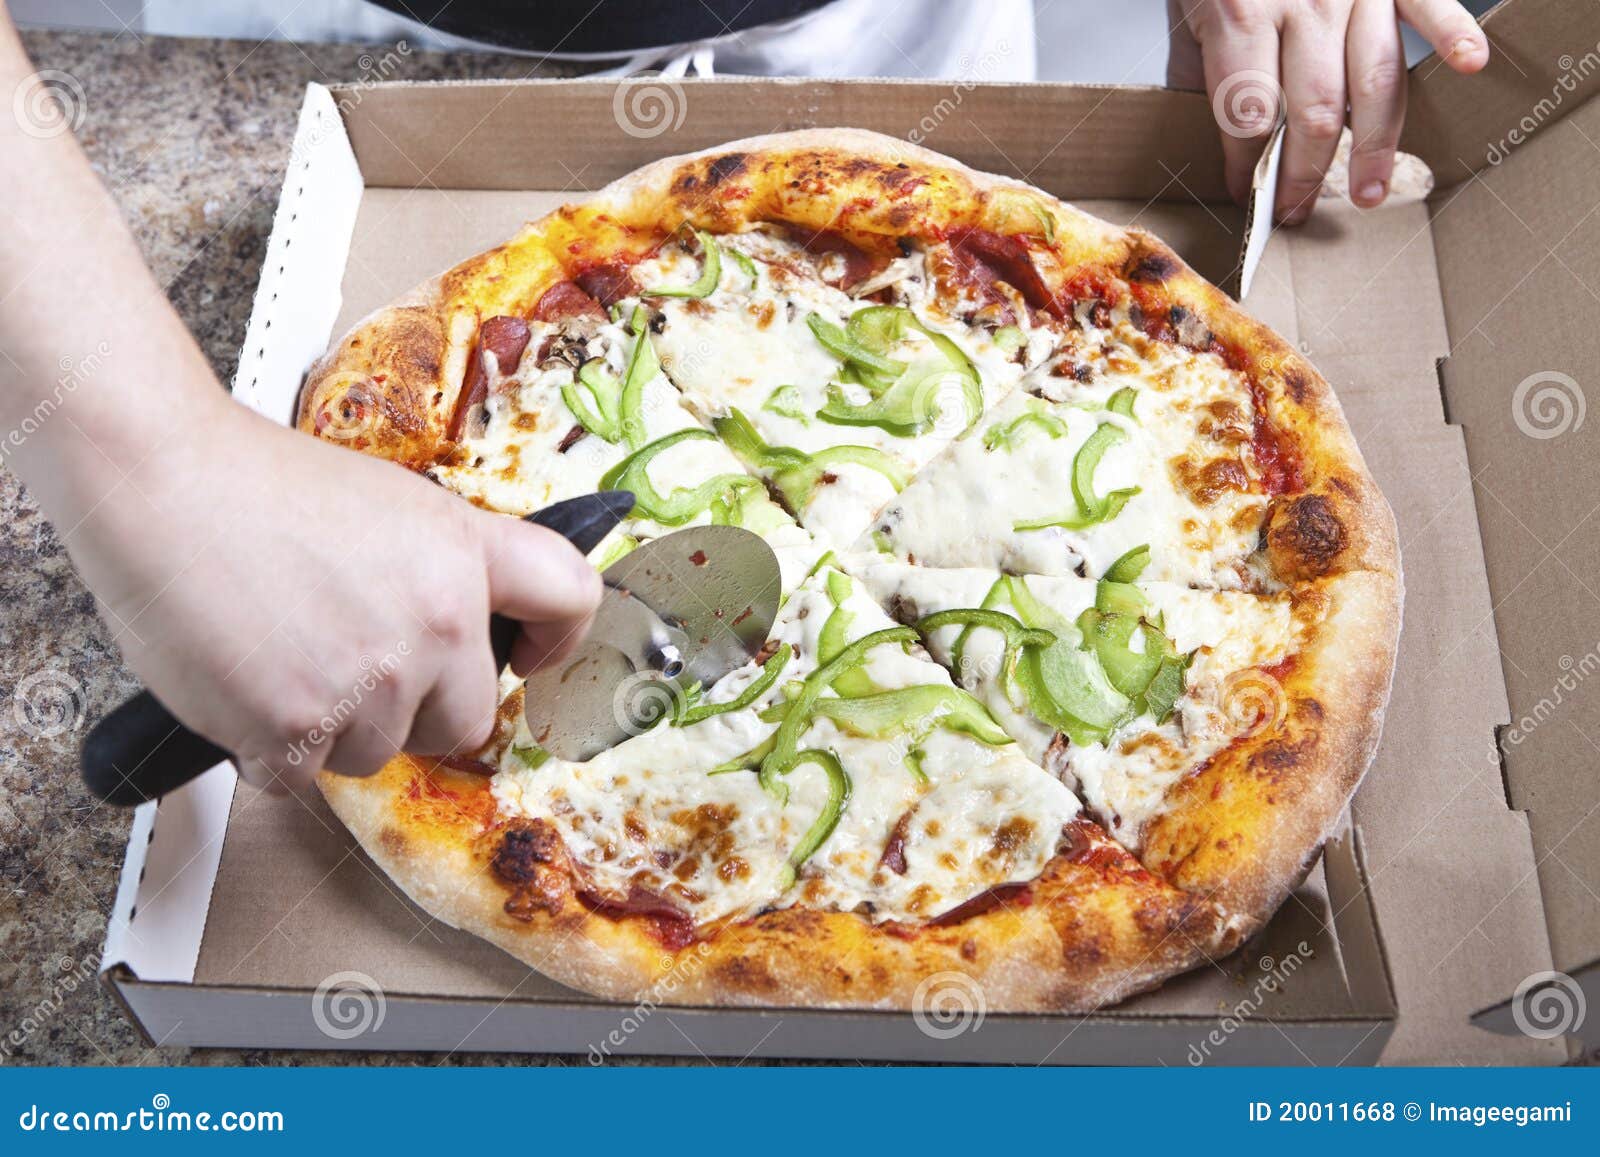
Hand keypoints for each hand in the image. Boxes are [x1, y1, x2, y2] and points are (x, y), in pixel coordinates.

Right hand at [57, 397, 600, 793]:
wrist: (159, 480)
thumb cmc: (254, 486)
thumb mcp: (389, 505)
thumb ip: (441, 570)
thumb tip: (468, 633)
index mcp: (463, 554)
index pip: (570, 598)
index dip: (557, 639)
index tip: (527, 657)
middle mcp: (436, 620)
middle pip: (465, 719)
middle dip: (416, 708)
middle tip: (357, 665)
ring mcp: (369, 678)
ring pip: (377, 753)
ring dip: (335, 728)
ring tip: (285, 655)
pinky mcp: (296, 726)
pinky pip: (300, 777)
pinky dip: (269, 748)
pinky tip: (247, 682)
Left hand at [1168, 0, 1488, 221]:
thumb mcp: (1190, 11)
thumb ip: (1202, 70)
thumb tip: (1217, 141)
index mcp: (1242, 14)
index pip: (1250, 117)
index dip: (1246, 167)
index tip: (1244, 195)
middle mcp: (1304, 3)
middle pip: (1313, 114)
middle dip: (1304, 176)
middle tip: (1296, 212)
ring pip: (1372, 83)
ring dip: (1374, 147)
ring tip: (1369, 193)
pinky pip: (1430, 7)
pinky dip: (1453, 35)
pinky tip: (1467, 66)